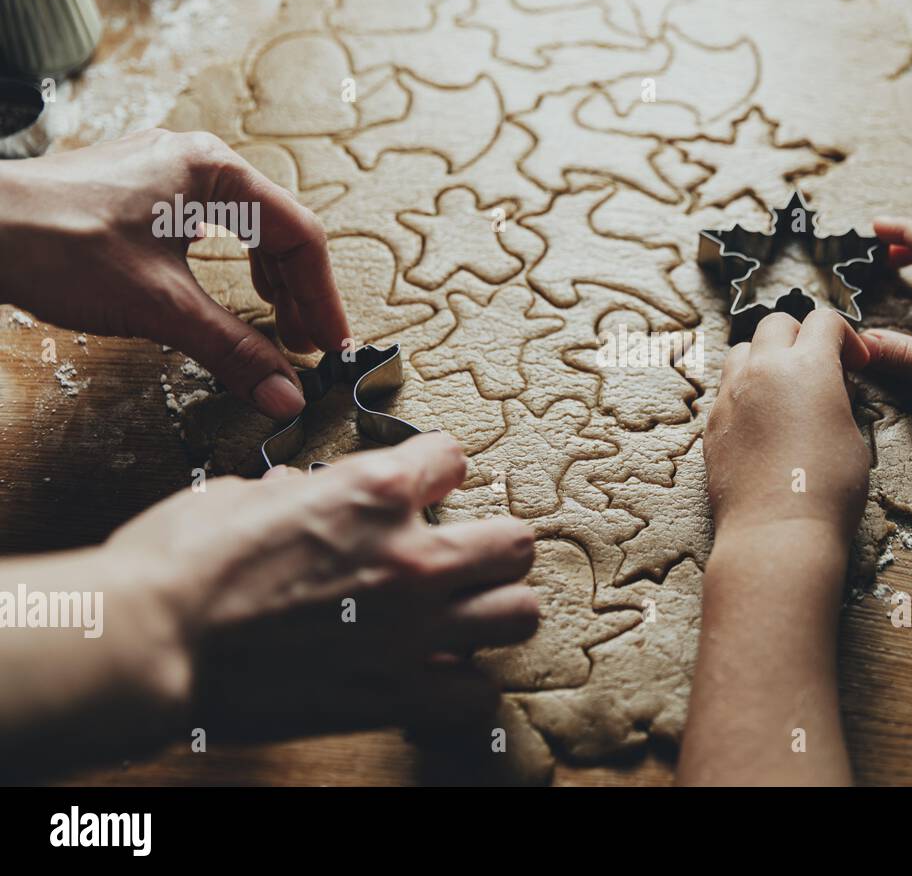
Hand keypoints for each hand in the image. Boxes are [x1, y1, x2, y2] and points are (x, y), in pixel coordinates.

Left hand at [0, 129, 350, 418]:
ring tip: (276, 328)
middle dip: (296, 294)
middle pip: (277, 230)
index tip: (330, 345)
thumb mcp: (161, 306)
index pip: (299, 235)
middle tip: (304, 347)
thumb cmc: (57, 246)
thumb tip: (287, 396)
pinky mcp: (137, 196)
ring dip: (266, 283)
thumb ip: (233, 351)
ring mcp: (163, 175)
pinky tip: (227, 295)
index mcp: (214, 170)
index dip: (322, 297)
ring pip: (243, 230)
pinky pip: (208, 230)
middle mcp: (194, 161)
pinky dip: (228, 270)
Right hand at [106, 432, 537, 737]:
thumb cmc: (182, 559)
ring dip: (494, 610)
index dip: (435, 468)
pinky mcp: (397, 693)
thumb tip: (307, 490)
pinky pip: (477, 691)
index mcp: (375, 491)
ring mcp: (412, 629)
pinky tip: (436, 670)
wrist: (152, 642)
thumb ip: (301, 491)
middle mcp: (413, 557)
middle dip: (493, 543)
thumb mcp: (245, 493)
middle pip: (516, 542)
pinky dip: (464, 681)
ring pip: (519, 614)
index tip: (425, 484)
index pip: (453, 458)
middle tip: (464, 554)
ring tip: (464, 613)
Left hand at [704, 309, 871, 544]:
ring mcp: (731, 395)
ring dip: (765, 359)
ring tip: (784, 391)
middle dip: (801, 336)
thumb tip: (831, 392)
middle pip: (777, 324)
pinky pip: (726, 390)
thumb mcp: (853, 437)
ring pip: (743, 351)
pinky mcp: (713, 424)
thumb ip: (838, 401)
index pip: (824, 321)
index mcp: (807, 366)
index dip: (846, 336)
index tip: (854, 363)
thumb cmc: (826, 490)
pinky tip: (761, 422)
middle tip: (818, 367)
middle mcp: (763, 370)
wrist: (777, 531)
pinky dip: (745, 392)